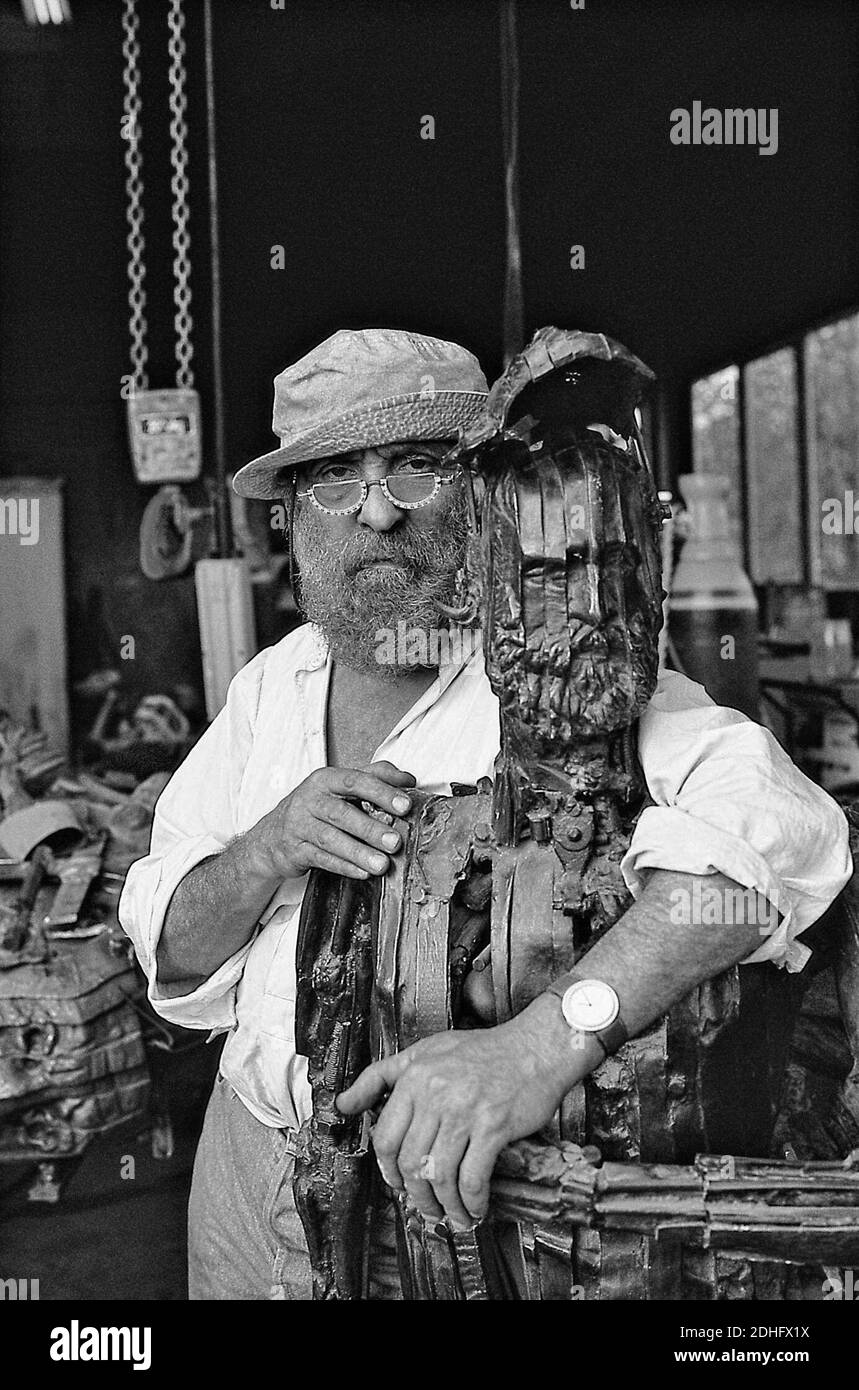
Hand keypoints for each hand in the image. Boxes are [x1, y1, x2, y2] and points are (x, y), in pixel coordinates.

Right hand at [253, 760, 415, 880]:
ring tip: (382, 864)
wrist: (272, 835)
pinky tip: (362, 872)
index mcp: (326, 779)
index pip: (356, 780)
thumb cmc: (315, 808)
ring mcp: (299, 825)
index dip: (382, 792)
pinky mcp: (294, 850)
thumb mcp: (340, 787)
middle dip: (370, 828)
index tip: (405, 805)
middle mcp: (310, 799)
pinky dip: (343, 866)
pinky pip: (321, 859)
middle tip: (395, 841)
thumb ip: (374, 777)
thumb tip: (408, 779)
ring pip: (330, 839)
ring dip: (358, 852)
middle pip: (341, 813)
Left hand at [336, 995, 590, 1227]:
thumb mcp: (425, 1051)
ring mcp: (465, 1110)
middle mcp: (435, 1092)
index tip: (398, 1184)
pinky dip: (472, 1202)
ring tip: (453, 1216)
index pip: (385, 1137)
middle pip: (411, 1162)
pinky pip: (473, 1178)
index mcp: (415, 1076)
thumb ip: (381, 1076)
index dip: (389, 1169)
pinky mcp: (494, 1126)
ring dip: (445, 1205)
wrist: (536, 1046)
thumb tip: (341, 1104)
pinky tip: (476, 1209)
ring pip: (439, 1174)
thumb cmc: (482, 1051)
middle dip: (417, 1195)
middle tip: (427, 1208)